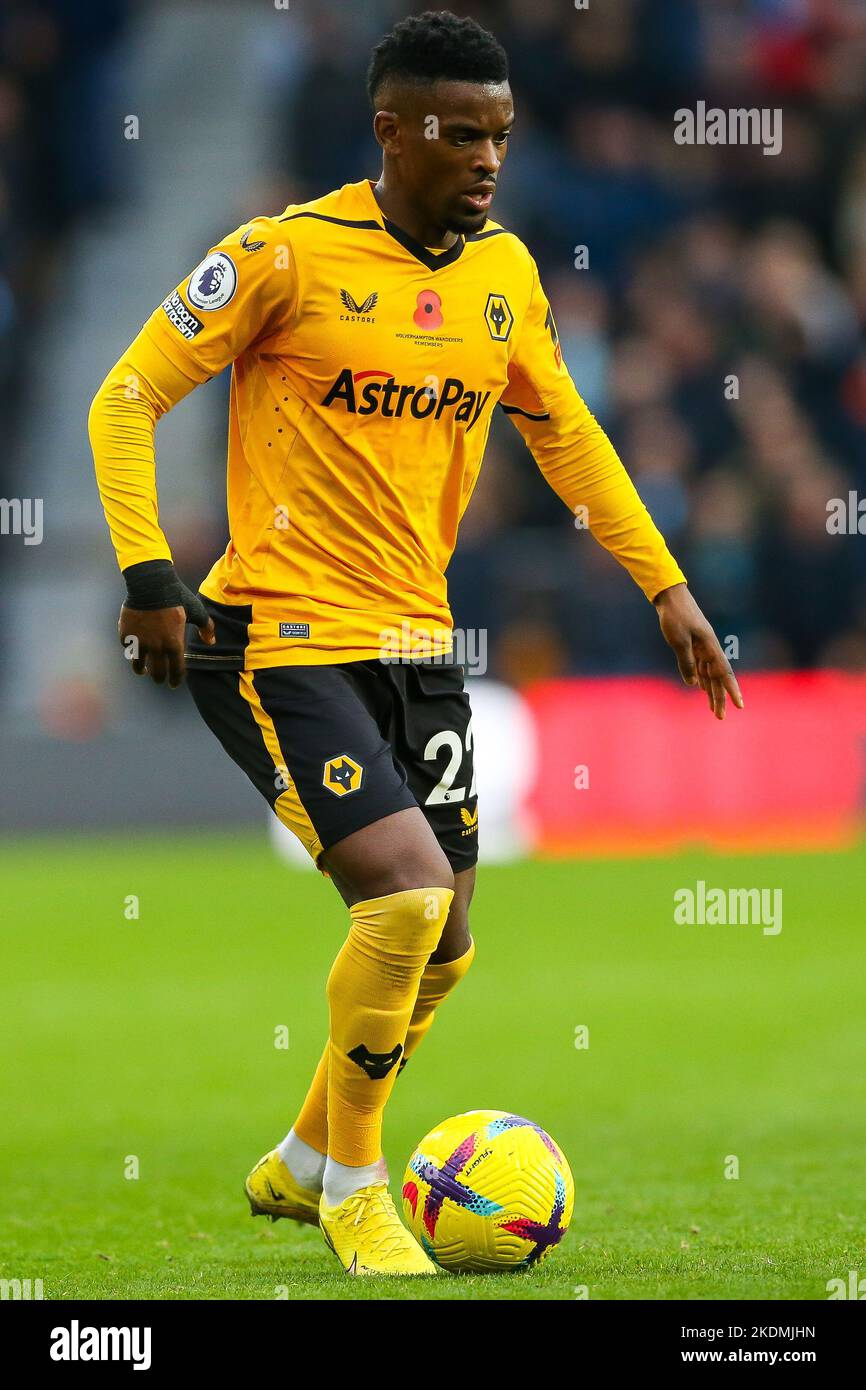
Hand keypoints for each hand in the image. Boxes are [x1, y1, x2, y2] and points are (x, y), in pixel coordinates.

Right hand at [118, 601, 214, 687]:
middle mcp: (156, 647)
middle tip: (159, 679)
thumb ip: (206, 628)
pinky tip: (133, 649)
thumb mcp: (196, 611)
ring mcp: (140, 642)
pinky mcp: (126, 634)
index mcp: (174, 644)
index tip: (174, 684)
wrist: (150, 584)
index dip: (175, 680)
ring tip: (143, 671)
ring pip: (138, 665)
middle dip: (159, 678)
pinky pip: (128, 648)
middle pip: (157, 673)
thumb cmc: (176, 596)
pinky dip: (131, 649)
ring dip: (142, 670)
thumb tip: (211, 642)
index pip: (176, 671)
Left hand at [654, 583, 743, 720]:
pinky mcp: (693, 645)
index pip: (724, 673)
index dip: (732, 691)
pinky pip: (700, 666)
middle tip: (720, 717)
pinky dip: (701, 678)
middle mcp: (709, 649)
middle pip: (717, 678)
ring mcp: (701, 647)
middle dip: (719, 698)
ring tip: (714, 709)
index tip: (740, 706)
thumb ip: (687, 662)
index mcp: (710, 647)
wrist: (670, 597)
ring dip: (711, 691)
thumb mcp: (679, 641)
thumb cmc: (675, 617)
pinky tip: (701, 688)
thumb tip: (693, 684)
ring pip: (709, 674)